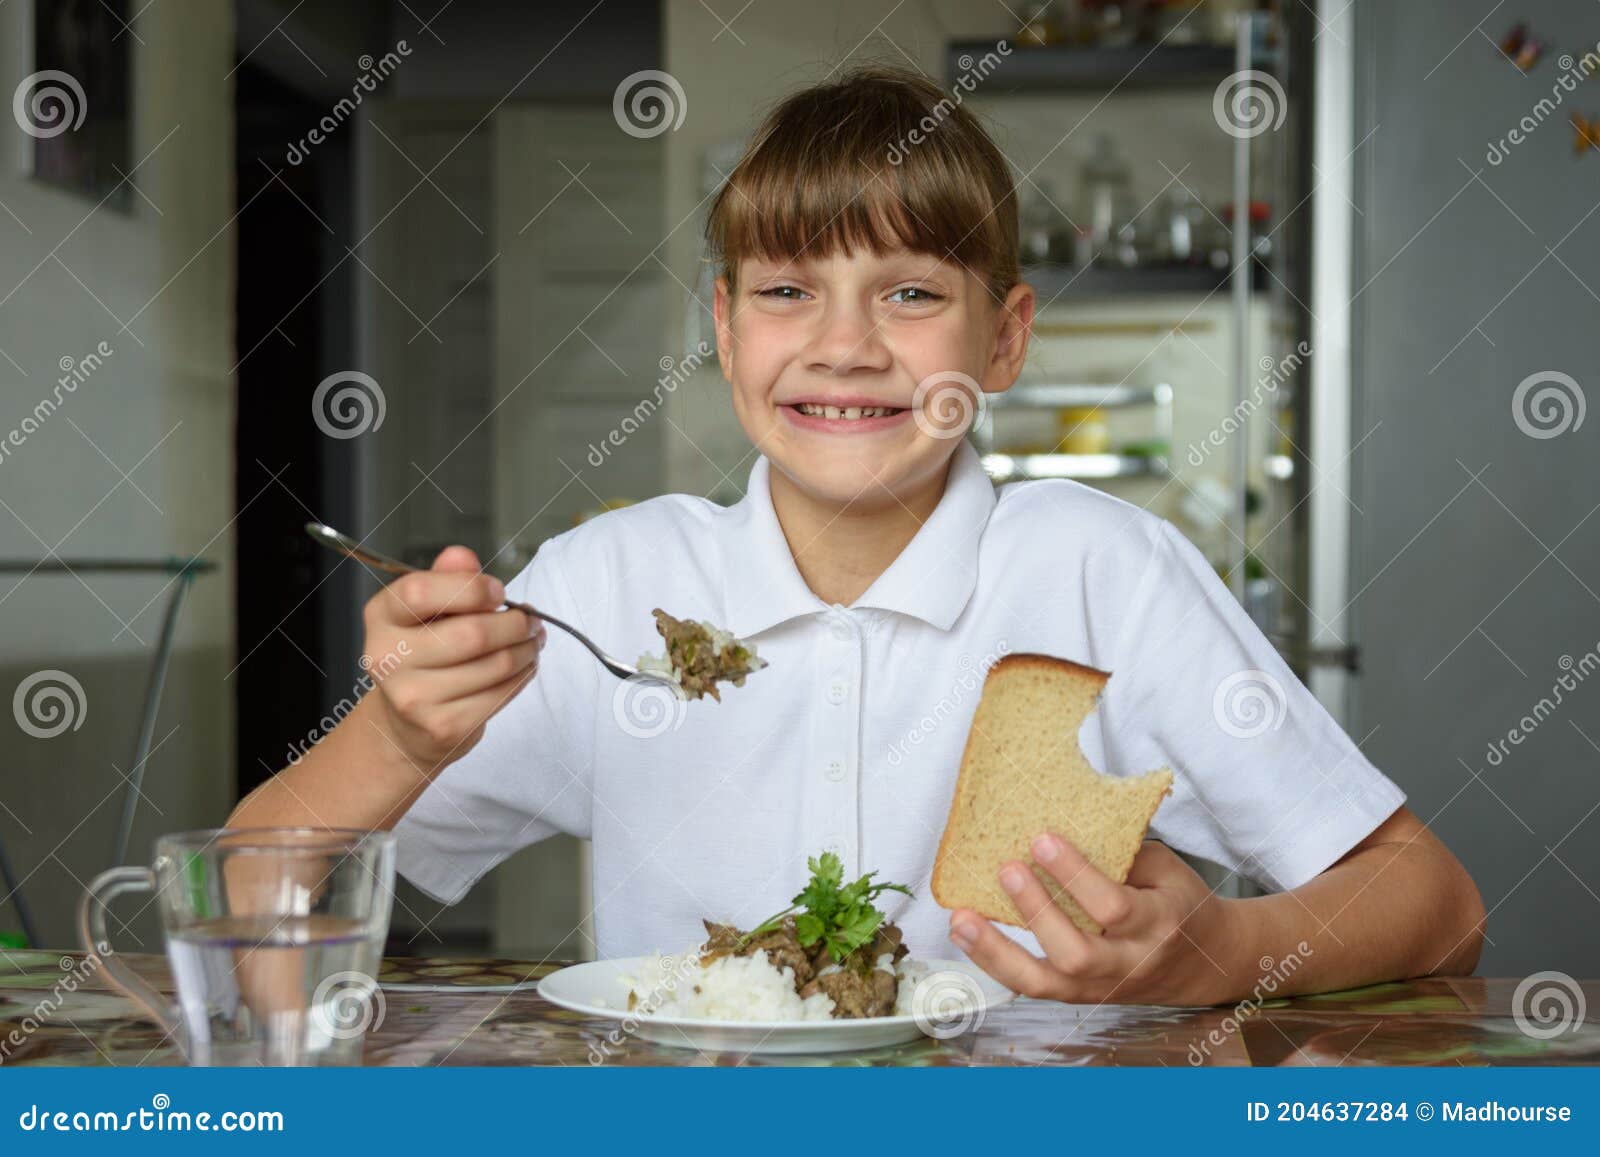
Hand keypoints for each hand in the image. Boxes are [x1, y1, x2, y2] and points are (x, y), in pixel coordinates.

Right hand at [362, 546, 544, 769]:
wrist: (407, 725)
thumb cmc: (424, 655)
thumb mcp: (428, 610)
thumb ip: (446, 579)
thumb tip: (461, 556)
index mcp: (381, 617)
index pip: (421, 592)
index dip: (472, 588)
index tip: (498, 592)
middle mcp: (387, 658)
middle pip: (472, 634)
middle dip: (516, 624)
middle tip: (531, 620)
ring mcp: (412, 698)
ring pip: (494, 666)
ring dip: (527, 650)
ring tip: (533, 641)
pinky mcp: (441, 727)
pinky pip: (500, 695)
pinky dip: (523, 677)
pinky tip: (525, 666)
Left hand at [948, 833, 1239, 1006]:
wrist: (1204, 963)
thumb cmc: (1178, 903)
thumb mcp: (1167, 869)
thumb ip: (1122, 852)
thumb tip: (1063, 818)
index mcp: (1159, 924)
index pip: (1113, 907)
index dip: (1074, 874)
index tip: (1041, 838)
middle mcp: (1129, 963)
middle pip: (1077, 955)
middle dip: (1036, 913)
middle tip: (1006, 870)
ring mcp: (1101, 987)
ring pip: (1045, 984)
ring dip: (997, 952)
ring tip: (961, 919)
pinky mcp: (1079, 997)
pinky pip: (1032, 988)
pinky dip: (995, 963)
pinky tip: (967, 936)